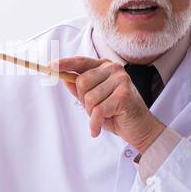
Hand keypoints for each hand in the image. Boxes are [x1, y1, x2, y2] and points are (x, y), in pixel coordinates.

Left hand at [50, 56, 165, 154]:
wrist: (140, 129)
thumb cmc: (117, 114)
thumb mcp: (95, 101)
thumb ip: (81, 90)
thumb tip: (64, 79)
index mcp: (106, 67)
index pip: (81, 62)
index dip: (65, 64)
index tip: (50, 67)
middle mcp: (114, 69)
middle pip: (82, 82)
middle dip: (84, 101)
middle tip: (96, 111)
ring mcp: (121, 80)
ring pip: (89, 98)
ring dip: (91, 113)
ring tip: (104, 117)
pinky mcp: (123, 95)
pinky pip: (98, 111)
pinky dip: (95, 124)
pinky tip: (98, 129)